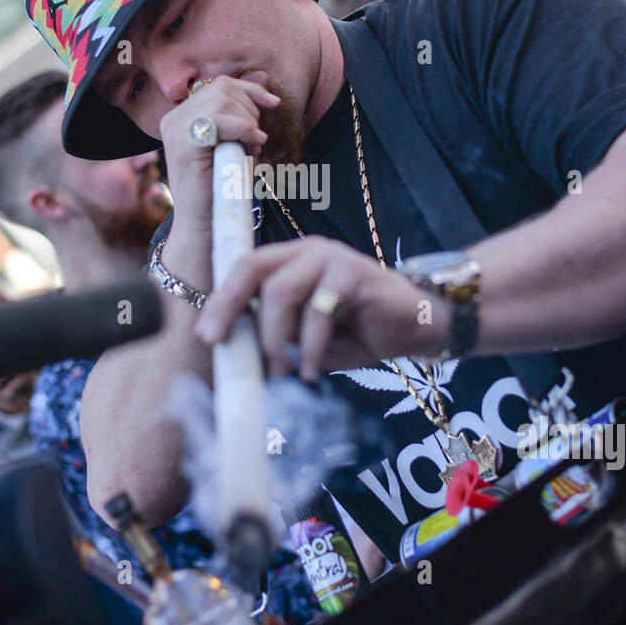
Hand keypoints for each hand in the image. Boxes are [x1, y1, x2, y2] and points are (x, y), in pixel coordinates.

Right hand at [158, 72, 279, 232]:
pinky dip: (242, 129)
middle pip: (224, 89)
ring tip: (253, 146)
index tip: (273, 103)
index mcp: (183, 114)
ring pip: (223, 101)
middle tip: (257, 139)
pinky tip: (252, 144)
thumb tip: (261, 75)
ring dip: (248, 121)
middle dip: (252, 109)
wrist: (206, 223)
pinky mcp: (182, 144)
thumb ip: (244, 110)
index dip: (250, 89)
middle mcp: (174, 117)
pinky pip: (219, 121)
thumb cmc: (222, 185)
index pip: (220, 84)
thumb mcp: (237, 140)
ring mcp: (175, 129)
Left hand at [195, 236, 444, 379]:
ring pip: (280, 291)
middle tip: (222, 346)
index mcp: (291, 261)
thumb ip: (278, 339)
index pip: (244, 268)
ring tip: (282, 372)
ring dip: (274, 338)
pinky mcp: (353, 271)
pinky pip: (318, 308)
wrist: (417, 327)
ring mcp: (330, 257)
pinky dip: (309, 344)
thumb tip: (238, 358)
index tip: (208, 336)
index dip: (221, 299)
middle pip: (252, 268)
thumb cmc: (360, 332)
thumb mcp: (308, 339)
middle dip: (230, 307)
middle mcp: (307, 252)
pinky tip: (309, 368)